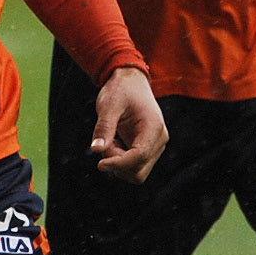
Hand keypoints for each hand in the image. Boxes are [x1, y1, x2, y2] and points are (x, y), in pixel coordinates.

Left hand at [89, 66, 166, 181]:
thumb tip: (96, 149)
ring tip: (110, 140)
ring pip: (136, 173)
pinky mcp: (148, 149)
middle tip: (105, 143)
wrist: (130, 82)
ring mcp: (155, 146)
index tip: (99, 164)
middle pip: (139, 171)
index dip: (118, 164)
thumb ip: (104, 127)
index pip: (139, 156)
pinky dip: (119, 160)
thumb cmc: (120, 90)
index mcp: (153, 127)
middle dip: (117, 163)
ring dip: (118, 163)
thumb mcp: (109, 105)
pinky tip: (114, 142)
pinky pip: (133, 167)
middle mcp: (159, 139)